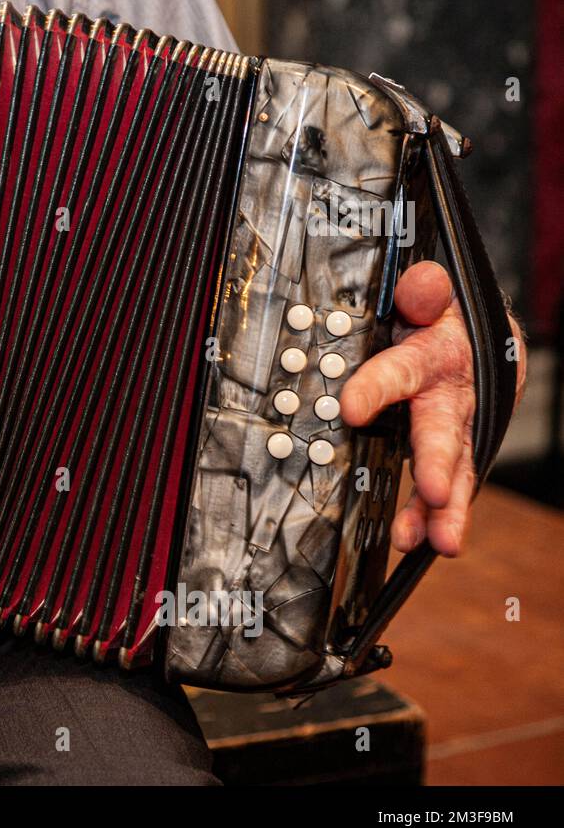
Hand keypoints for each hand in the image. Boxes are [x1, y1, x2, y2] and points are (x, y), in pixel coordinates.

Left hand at [340, 261, 525, 556]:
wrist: (477, 337)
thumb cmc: (439, 319)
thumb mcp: (428, 295)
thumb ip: (422, 291)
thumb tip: (420, 286)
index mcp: (439, 353)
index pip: (405, 367)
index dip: (378, 386)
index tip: (350, 407)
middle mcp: (453, 395)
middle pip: (445, 430)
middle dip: (439, 464)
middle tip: (434, 492)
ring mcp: (455, 426)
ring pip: (452, 467)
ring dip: (441, 507)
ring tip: (434, 541)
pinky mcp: (451, 447)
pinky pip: (443, 482)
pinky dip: (433, 513)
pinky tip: (419, 540)